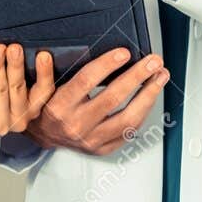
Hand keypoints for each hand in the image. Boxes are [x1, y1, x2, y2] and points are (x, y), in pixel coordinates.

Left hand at [0, 43, 53, 135]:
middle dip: (16, 66)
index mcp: (32, 108)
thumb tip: (31, 44)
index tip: (43, 54)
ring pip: (0, 89)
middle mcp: (18, 120)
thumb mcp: (12, 79)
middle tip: (14, 47)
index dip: (45, 73)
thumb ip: (24, 68)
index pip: (44, 91)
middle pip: (18, 88)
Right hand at [27, 47, 168, 155]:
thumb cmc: (47, 109)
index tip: (124, 52)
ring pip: (128, 119)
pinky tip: (150, 95)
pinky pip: (129, 131)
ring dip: (148, 95)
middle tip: (153, 61)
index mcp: (60, 106)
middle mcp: (76, 125)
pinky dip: (143, 111)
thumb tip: (47, 55)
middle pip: (113, 98)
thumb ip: (46, 72)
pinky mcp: (103, 148)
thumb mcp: (41, 88)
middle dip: (137, 76)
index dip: (107, 65)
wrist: (45, 137)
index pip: (86, 81)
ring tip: (160, 76)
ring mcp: (92, 140)